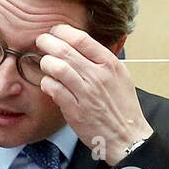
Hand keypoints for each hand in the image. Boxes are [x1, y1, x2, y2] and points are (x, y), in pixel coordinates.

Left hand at [35, 24, 151, 165]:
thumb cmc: (122, 107)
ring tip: (44, 63)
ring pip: (56, 68)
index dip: (62, 32)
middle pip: (64, 50)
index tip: (55, 32)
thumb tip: (82, 44)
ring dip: (45, 62)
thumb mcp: (121, 76)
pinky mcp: (75, 110)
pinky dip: (46, 83)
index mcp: (110, 64)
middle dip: (47, 43)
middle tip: (41, 42)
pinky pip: (53, 89)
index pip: (81, 38)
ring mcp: (86, 93)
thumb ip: (103, 60)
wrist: (127, 136)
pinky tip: (47, 83)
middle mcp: (98, 76)